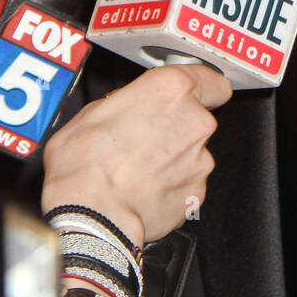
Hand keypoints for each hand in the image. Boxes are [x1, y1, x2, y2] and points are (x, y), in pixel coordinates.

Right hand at [42, 63, 231, 247]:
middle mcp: (194, 121)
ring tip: (137, 171)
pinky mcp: (198, 193)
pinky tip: (144, 191)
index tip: (194, 96)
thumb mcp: (91, 112)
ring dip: (172, 160)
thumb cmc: (85, 164)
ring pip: (192, 154)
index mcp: (171, 90)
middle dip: (176, 128)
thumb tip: (127, 109)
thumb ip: (126, 103)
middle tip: (143, 140)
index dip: (204, 89)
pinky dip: (171, 187)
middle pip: (197, 119)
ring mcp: (200, 159)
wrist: (92, 215)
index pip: (211, 81)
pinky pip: (187, 184)